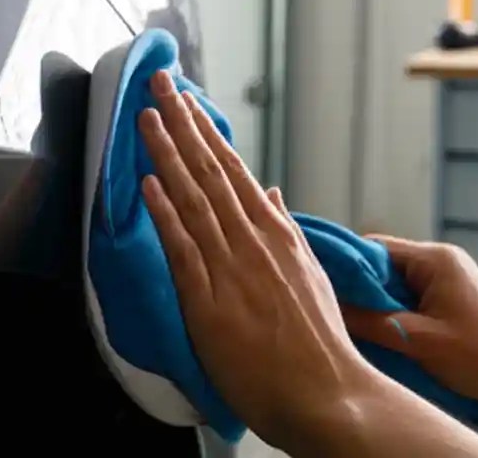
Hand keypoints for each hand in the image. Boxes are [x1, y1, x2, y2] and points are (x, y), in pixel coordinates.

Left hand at [137, 71, 375, 448]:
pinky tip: (149, 183)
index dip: (204, 131)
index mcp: (275, 234)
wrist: (332, 396)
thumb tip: (274, 193)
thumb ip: (286, 231)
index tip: (185, 100)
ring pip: (193, 198)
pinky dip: (165, 212)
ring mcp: (233, 267)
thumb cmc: (319, 346)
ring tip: (146, 115)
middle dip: (182, 122)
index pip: (232, 169)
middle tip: (158, 81)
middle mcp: (254, 240)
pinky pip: (184, 247)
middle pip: (210, 170)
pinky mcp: (211, 301)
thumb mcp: (309, 275)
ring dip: (167, 153)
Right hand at [341, 235, 477, 412]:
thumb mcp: (415, 341)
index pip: (373, 249)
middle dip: (360, 290)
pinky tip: (382, 334)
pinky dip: (393, 314)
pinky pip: (408, 298)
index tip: (320, 288)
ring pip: (393, 284)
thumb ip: (368, 321)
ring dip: (377, 305)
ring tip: (359, 328)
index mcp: (434, 259)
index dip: (345, 267)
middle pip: (381, 265)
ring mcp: (446, 279)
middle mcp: (440, 261)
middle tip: (336, 313)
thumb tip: (328, 307)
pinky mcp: (448, 298)